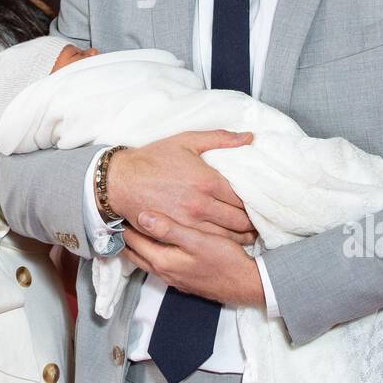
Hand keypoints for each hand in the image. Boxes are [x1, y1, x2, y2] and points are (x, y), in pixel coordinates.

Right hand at [105, 130, 256, 243]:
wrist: (121, 180)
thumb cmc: (153, 159)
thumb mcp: (187, 140)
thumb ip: (221, 138)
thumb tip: (250, 137)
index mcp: (208, 181)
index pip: (243, 198)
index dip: (256, 204)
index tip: (261, 204)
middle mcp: (202, 205)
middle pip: (240, 220)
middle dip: (253, 223)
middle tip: (259, 223)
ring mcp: (190, 222)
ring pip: (227, 236)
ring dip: (242, 237)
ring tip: (249, 235)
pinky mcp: (178, 234)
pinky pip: (208, 243)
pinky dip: (222, 244)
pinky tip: (227, 243)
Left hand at [121, 212, 263, 307]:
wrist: (247, 285)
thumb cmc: (225, 260)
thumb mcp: (197, 240)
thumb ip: (169, 229)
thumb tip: (142, 216)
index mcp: (163, 261)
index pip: (134, 242)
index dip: (123, 225)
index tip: (113, 210)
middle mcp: (164, 272)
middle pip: (135, 253)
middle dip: (124, 238)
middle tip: (115, 219)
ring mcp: (174, 277)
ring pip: (146, 259)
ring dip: (137, 245)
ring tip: (130, 229)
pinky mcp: (183, 279)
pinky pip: (158, 263)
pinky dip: (150, 251)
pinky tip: (156, 243)